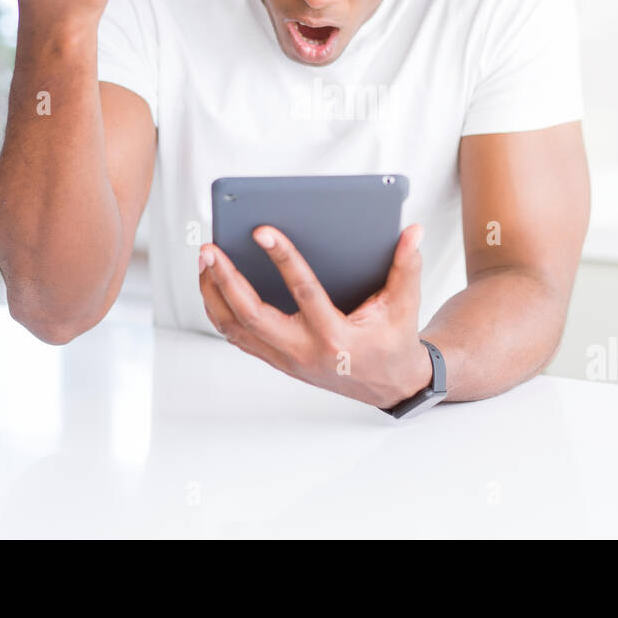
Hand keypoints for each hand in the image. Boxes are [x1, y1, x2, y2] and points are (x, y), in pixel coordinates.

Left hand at [197, 224, 432, 408]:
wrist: (388, 386)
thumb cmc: (393, 341)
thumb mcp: (405, 305)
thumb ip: (406, 266)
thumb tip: (412, 230)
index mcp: (336, 336)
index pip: (304, 291)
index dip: (282, 259)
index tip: (261, 231)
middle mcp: (304, 351)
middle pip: (252, 315)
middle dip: (226, 280)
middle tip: (210, 247)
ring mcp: (286, 359)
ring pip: (235, 329)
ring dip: (214, 294)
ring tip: (205, 259)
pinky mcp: (277, 360)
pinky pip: (238, 335)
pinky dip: (219, 309)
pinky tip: (214, 283)